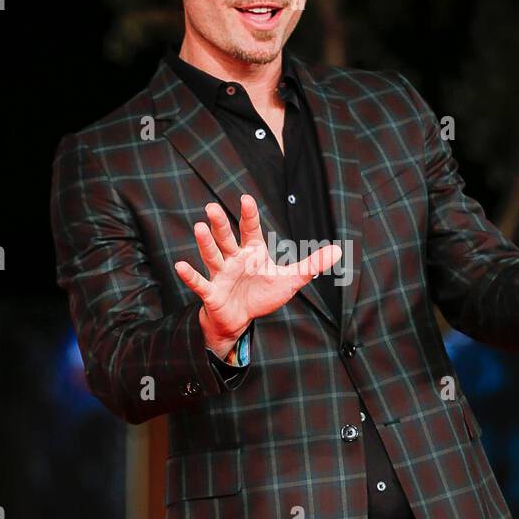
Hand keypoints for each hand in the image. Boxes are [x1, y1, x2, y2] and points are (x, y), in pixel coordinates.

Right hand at [175, 194, 342, 348]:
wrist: (241, 320)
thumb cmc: (261, 295)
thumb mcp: (290, 280)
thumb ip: (311, 265)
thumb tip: (338, 250)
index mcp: (252, 252)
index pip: (250, 229)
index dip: (248, 215)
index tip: (246, 198)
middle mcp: (234, 259)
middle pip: (226, 237)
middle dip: (221, 223)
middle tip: (212, 207)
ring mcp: (221, 274)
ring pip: (212, 255)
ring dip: (206, 243)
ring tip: (199, 227)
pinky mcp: (212, 292)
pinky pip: (200, 283)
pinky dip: (190, 275)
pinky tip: (180, 266)